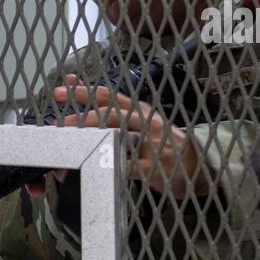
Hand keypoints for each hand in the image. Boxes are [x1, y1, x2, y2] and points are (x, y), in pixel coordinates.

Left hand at [33, 76, 210, 200]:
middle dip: (81, 119)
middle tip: (59, 126)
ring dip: (90, 143)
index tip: (60, 88)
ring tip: (70, 149)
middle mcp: (147, 122)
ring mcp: (152, 144)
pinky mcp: (155, 167)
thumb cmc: (165, 144)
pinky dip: (109, 168)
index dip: (84, 91)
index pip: (110, 95)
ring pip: (116, 138)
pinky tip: (93, 171)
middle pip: (110, 115)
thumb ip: (119, 114)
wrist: (200, 166)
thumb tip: (87, 101)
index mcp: (141, 110)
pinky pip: (128, 167)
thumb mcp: (145, 124)